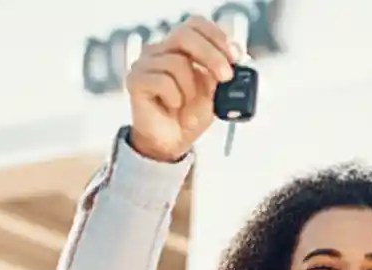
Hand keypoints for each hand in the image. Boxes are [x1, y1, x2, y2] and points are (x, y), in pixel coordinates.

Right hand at [125, 16, 243, 162]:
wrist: (172, 142)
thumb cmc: (191, 115)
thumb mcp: (215, 92)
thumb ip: (222, 72)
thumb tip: (236, 55)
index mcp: (180, 48)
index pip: (195, 24)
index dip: (216, 36)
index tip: (235, 56)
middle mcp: (160, 50)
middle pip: (184, 35)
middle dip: (211, 55)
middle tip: (226, 76)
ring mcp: (145, 64)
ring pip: (176, 63)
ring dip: (191, 90)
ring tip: (188, 107)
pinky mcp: (135, 80)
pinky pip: (162, 82)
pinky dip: (175, 98)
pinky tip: (173, 107)